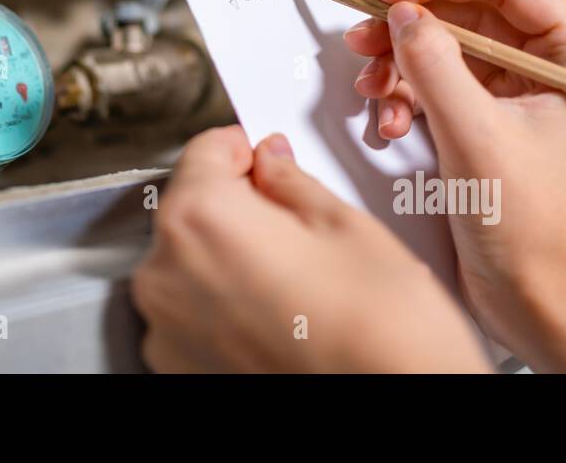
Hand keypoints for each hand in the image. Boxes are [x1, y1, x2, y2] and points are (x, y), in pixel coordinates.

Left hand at [131, 126, 490, 372]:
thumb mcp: (346, 226)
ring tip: (297, 280)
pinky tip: (282, 315)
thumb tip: (271, 161)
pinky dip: (226, 305)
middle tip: (297, 223)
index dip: (245, 146)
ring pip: (192, 261)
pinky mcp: (177, 366)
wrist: (400, 420)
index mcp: (201, 220)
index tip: (267, 155)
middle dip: (239, 204)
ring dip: (231, 256)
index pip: (205, 148)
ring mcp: (167, 327)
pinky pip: (193, 312)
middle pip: (193, 207)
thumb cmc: (381, 336)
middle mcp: (165, 274)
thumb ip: (291, 179)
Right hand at [344, 0, 565, 371]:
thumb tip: (401, 12)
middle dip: (410, 24)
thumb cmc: (532, 231)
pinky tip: (390, 120)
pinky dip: (404, 94)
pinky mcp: (485, 115)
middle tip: (365, 34)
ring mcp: (516, 90)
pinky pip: (434, 79)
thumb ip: (434, 64)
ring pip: (443, 43)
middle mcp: (552, 64)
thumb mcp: (476, 135)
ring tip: (371, 85)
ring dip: (399, 62)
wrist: (529, 299)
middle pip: (468, 10)